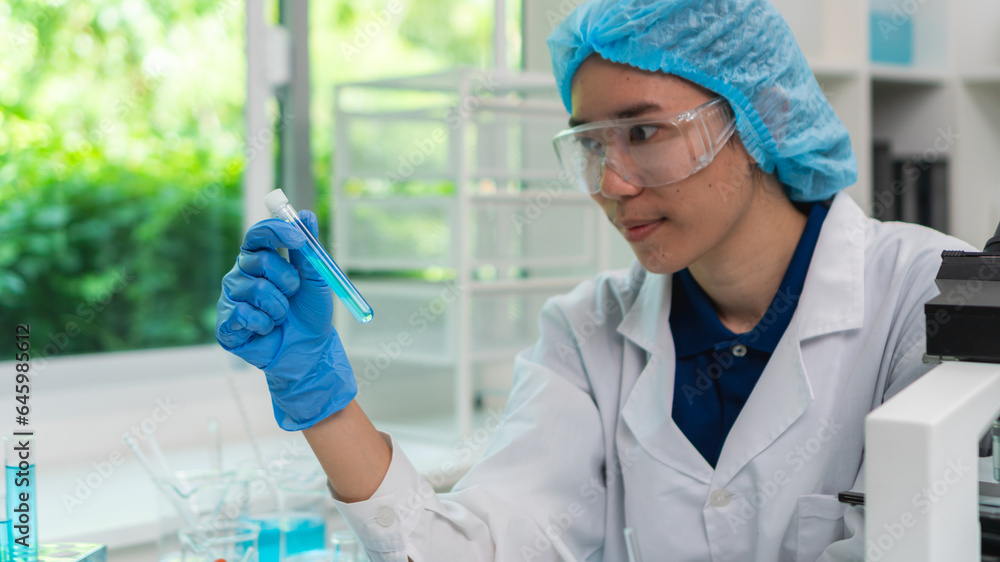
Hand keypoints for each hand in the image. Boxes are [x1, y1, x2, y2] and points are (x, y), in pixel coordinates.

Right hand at [216, 211, 356, 430]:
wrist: (308, 351)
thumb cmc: (310, 314)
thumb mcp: (316, 280)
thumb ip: (309, 250)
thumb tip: (306, 214)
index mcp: (261, 259)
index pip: (258, 234)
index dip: (277, 232)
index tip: (299, 239)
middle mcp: (241, 274)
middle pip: (259, 260)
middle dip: (287, 279)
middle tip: (294, 294)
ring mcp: (231, 297)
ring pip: (255, 289)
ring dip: (279, 306)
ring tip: (282, 316)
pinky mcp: (225, 322)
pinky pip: (244, 313)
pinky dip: (265, 323)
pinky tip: (267, 329)